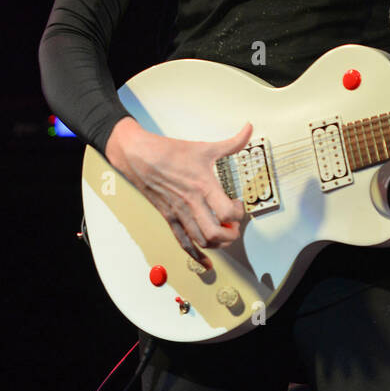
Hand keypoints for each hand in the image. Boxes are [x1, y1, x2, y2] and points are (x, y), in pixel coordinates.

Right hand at [105, 117, 249, 261]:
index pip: (226, 212)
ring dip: (217, 244)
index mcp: (203, 186)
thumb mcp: (205, 147)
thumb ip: (232, 142)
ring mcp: (179, 213)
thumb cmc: (170, 152)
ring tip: (224, 236)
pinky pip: (183, 242)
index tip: (239, 206)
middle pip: (215, 233)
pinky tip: (205, 262)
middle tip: (235, 227)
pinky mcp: (169, 217)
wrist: (140, 156)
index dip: (238, 214)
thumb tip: (249, 128)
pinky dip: (196, 255)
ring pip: (201, 241)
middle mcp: (192, 203)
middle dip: (231, 235)